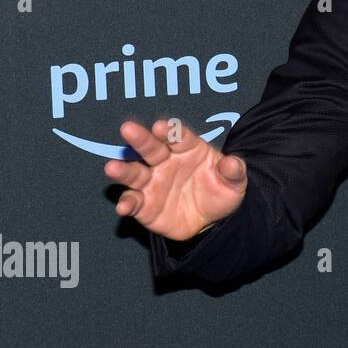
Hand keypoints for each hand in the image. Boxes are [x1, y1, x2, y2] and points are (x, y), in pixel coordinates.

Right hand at [105, 118, 246, 241]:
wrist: (212, 220)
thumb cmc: (220, 191)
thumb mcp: (234, 183)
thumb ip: (234, 172)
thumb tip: (233, 163)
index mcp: (188, 149)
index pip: (179, 136)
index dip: (170, 131)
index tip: (162, 126)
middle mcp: (166, 161)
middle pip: (151, 148)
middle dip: (140, 139)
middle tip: (127, 128)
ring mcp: (152, 182)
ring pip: (135, 173)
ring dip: (124, 170)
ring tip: (112, 168)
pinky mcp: (144, 204)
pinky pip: (133, 202)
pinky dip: (127, 203)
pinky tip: (124, 206)